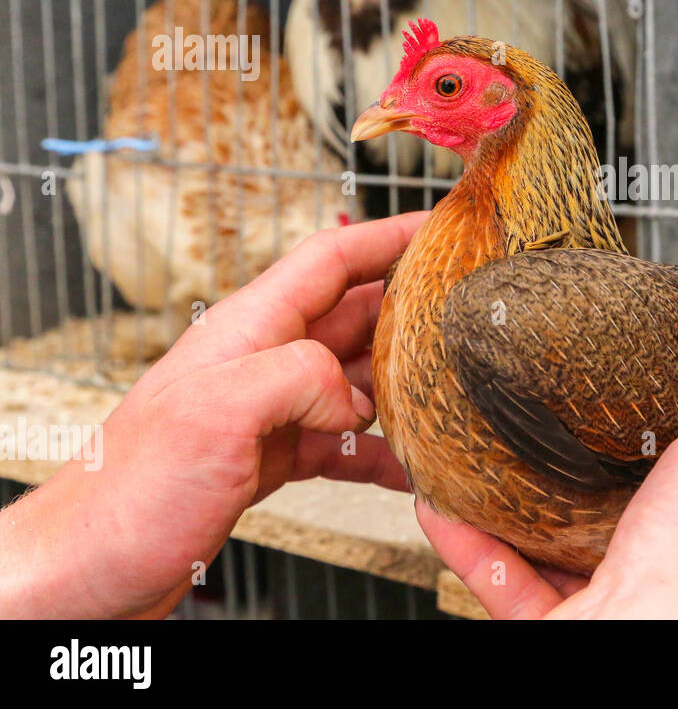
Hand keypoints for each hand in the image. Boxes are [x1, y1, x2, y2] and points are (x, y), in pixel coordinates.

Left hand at [0, 212, 425, 618]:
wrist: (89, 569)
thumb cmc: (128, 493)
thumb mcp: (215, 412)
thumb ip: (297, 376)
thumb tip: (356, 393)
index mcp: (249, 329)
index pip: (332, 258)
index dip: (390, 235)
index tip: (443, 226)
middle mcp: (263, 360)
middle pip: (356, 314)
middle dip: (414, 309)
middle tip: (469, 314)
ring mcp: (270, 409)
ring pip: (359, 378)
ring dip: (406, 384)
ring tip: (453, 392)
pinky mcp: (274, 456)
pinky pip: (347, 440)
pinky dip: (384, 450)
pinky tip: (413, 466)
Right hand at [418, 279, 677, 618]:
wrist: (633, 660)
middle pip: (651, 517)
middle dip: (609, 470)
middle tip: (577, 420)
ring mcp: (629, 614)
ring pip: (572, 551)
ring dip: (529, 502)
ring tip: (501, 448)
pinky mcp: (563, 635)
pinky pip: (508, 583)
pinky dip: (473, 543)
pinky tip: (445, 503)